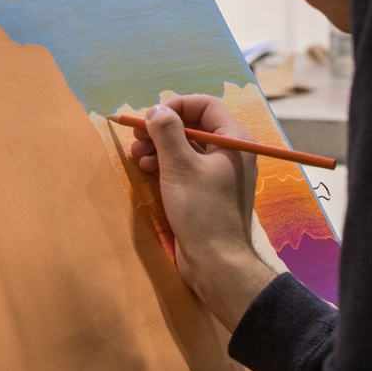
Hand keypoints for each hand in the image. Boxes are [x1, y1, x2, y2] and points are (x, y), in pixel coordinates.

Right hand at [130, 96, 277, 328]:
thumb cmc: (203, 212)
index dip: (176, 106)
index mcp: (234, 141)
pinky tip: (145, 169)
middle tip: (136, 135)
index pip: (205, 106)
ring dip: (158, 146)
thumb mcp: (180, 167)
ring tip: (137, 154)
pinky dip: (164, 163)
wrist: (216, 264)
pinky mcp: (205, 191)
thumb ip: (166, 133)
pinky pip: (184, 167)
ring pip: (185, 146)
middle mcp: (229, 153)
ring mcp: (218, 174)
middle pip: (193, 125)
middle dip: (162, 128)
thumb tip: (156, 109)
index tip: (151, 117)